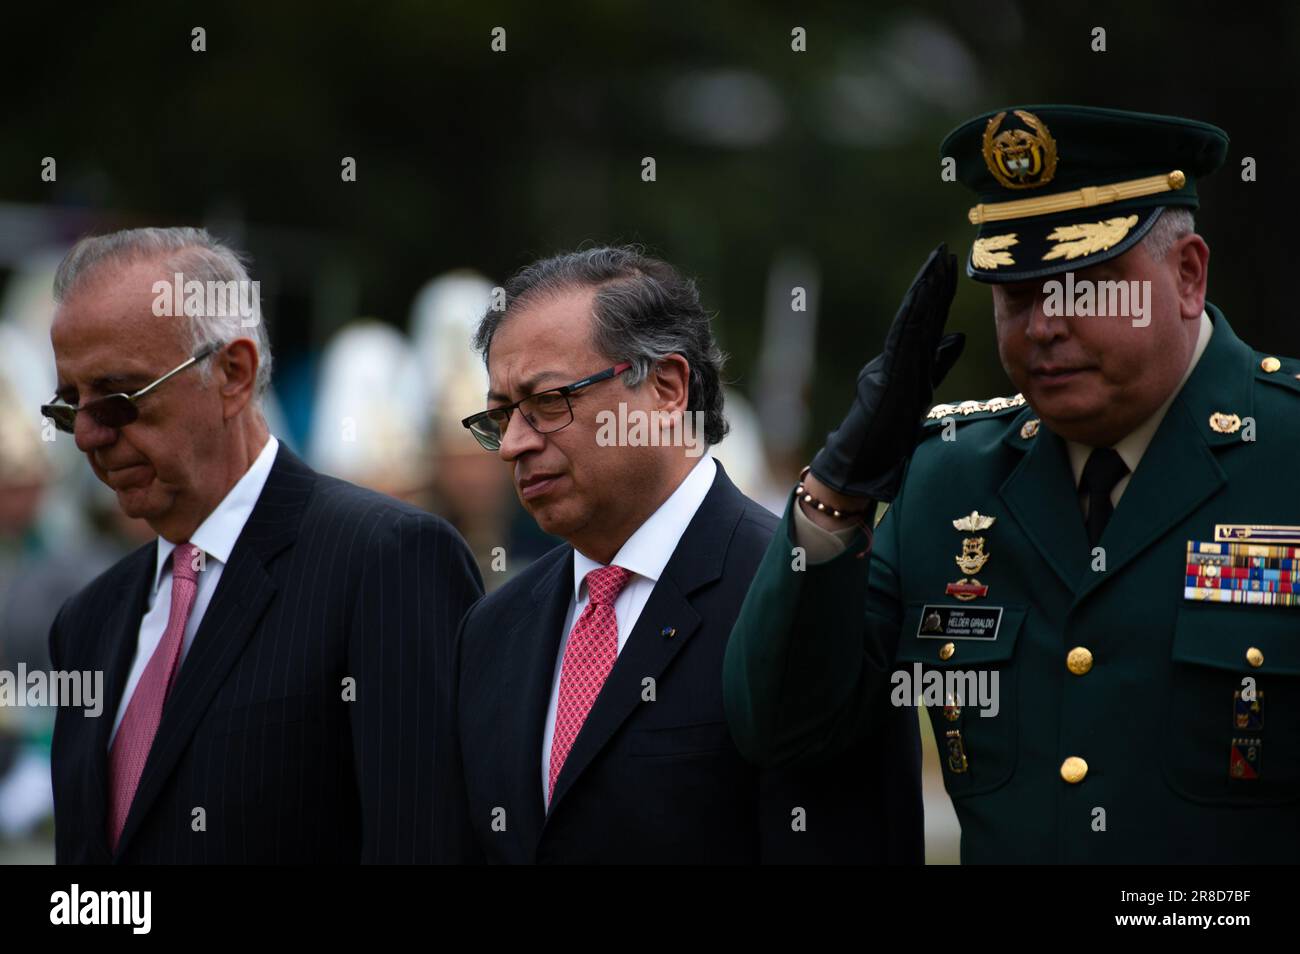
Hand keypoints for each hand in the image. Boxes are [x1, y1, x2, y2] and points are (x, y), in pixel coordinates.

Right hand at [808, 244, 963, 501]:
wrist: (863, 458)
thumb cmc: (888, 431)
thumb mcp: (921, 388)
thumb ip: (937, 362)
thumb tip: (958, 336)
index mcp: (907, 358)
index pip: (926, 318)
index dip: (939, 291)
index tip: (950, 264)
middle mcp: (898, 355)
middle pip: (919, 312)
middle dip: (932, 280)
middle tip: (945, 250)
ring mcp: (892, 363)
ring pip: (910, 319)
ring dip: (924, 290)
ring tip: (937, 263)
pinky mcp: (889, 374)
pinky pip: (903, 339)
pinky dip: (913, 315)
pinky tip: (923, 295)